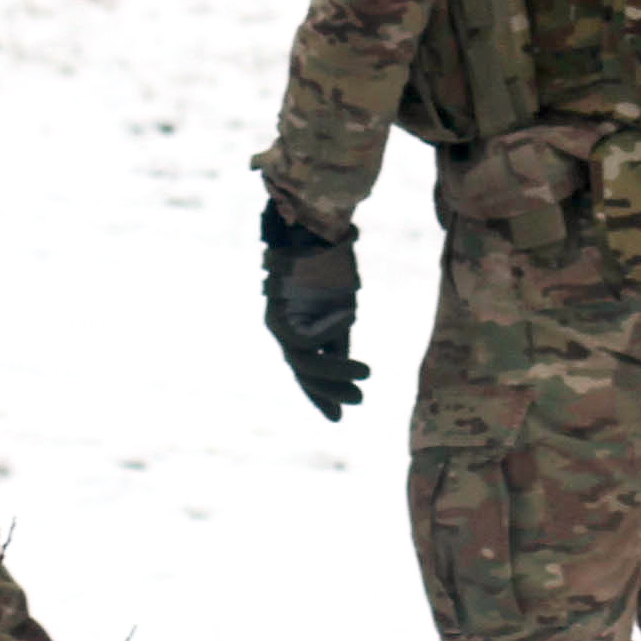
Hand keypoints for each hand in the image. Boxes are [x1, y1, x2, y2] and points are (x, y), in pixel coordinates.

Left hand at [260, 197, 366, 420]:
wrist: (309, 223)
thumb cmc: (325, 262)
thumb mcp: (336, 306)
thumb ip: (335, 336)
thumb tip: (344, 368)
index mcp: (292, 329)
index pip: (303, 371)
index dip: (319, 394)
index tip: (337, 417)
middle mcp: (279, 327)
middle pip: (302, 369)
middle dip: (330, 389)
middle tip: (360, 401)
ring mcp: (276, 317)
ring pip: (302, 359)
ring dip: (334, 371)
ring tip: (365, 376)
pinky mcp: (279, 304)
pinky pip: (305, 334)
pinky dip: (328, 335)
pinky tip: (347, 328)